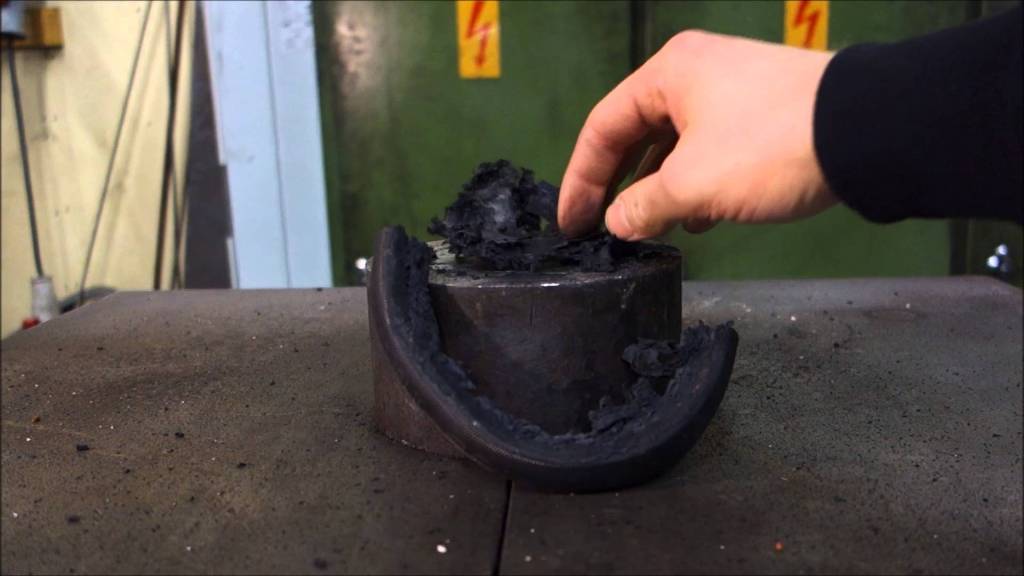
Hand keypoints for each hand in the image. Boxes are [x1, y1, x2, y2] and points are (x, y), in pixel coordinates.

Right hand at [558, 30, 838, 239]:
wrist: (867, 132)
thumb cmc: (766, 148)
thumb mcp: (692, 184)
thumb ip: (643, 206)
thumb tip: (618, 223)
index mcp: (669, 74)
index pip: (603, 127)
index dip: (580, 179)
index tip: (571, 222)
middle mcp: (697, 74)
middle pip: (638, 133)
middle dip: (620, 185)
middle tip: (601, 228)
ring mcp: (734, 91)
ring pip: (677, 145)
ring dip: (660, 189)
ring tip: (652, 228)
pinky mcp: (764, 114)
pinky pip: (711, 150)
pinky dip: (698, 184)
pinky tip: (701, 219)